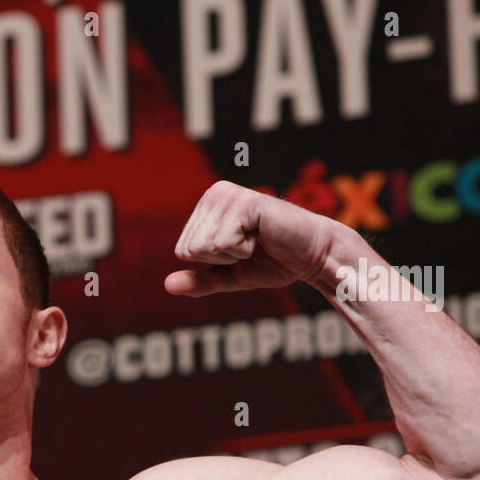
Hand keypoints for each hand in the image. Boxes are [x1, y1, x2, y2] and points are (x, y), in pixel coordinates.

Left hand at [164, 181, 348, 297]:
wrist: (312, 257)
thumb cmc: (273, 262)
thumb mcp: (229, 275)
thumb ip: (200, 280)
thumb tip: (167, 285)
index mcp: (206, 206)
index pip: (183, 251)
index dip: (213, 262)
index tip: (241, 250)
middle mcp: (214, 194)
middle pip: (189, 250)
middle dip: (222, 259)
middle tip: (251, 247)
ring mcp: (228, 195)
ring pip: (204, 247)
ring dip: (234, 254)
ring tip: (257, 240)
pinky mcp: (244, 202)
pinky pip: (223, 243)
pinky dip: (243, 250)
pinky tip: (262, 236)